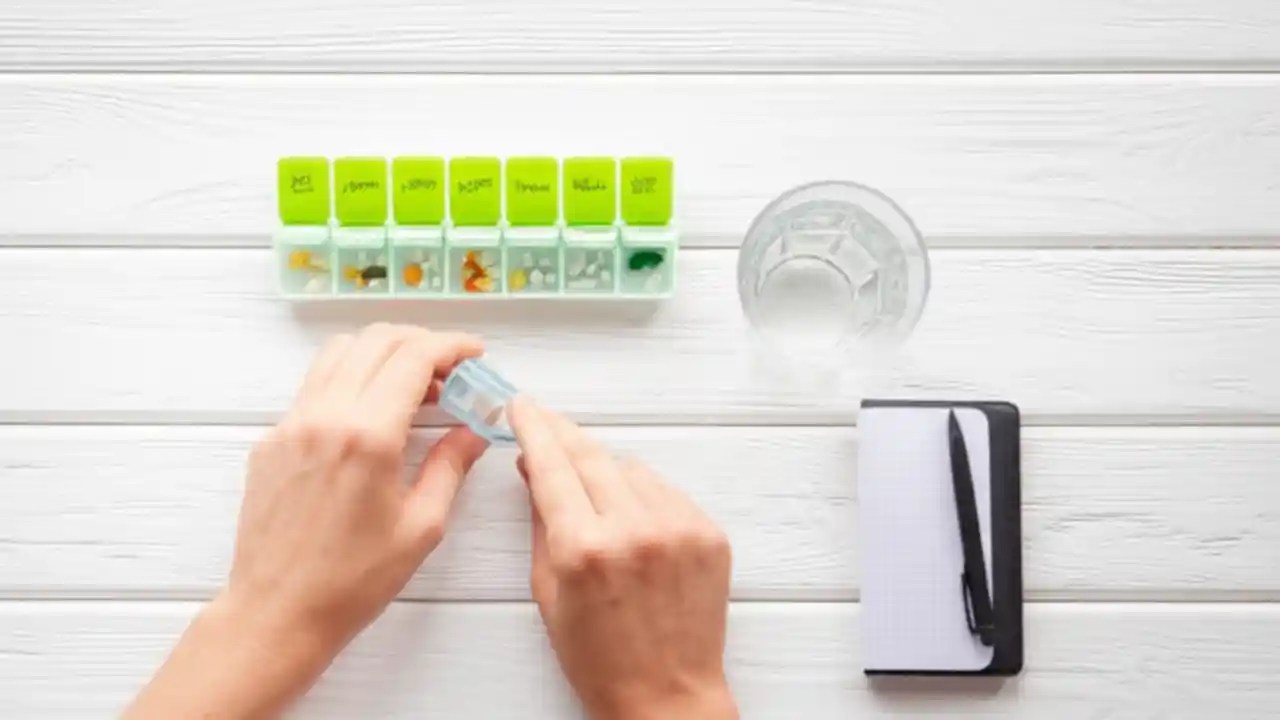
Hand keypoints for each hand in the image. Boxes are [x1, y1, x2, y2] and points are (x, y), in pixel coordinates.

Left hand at [125, 324, 488, 718]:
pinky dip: (351, 378)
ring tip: (413, 385)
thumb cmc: (351, 581)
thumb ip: (450, 466)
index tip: (473, 353)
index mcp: (367, 436)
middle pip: (377, 341)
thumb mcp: (421, 525)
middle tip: (450, 368)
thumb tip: (473, 432)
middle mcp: (325, 417)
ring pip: (340, 352)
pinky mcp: (272, 440)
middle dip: (421, 342)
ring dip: (383, 352)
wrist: (278, 612)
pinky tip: (371, 413)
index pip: (413, 357)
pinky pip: (315, 385)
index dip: (451, 346)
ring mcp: (292, 425)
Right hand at [510, 397, 737, 719]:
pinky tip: (634, 525)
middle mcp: (634, 530)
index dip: (533, 428)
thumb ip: (541, 522)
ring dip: (606, 472)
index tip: (522, 406)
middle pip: (591, 455)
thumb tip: (533, 467)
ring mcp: (678, 529)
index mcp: (583, 548)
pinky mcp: (709, 533)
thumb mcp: (549, 591)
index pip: (552, 466)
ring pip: (631, 468)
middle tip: (544, 420)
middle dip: (563, 435)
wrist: (666, 696)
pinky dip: (644, 497)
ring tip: (595, 503)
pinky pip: (667, 491)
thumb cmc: (599, 658)